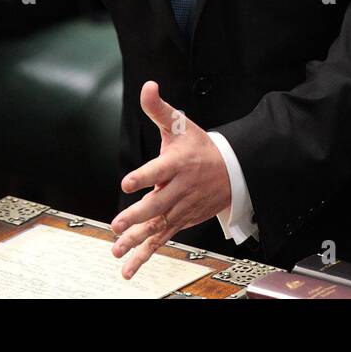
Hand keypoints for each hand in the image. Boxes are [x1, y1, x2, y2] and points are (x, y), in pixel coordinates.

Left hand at [109, 81, 231, 279]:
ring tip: (118, 249)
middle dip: (137, 215)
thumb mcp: (180, 124)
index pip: (159, 169)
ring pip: (158, 226)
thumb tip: (147, 86)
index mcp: (178, 163)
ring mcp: (181, 207)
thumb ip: (159, 108)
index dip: (144, 176)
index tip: (127, 182)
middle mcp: (180, 188)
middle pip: (157, 203)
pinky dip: (145, 253)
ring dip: (137, 240)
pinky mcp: (181, 220)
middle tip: (118, 223)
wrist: (232, 171)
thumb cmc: (200, 146)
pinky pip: (162, 239)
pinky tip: (128, 266)